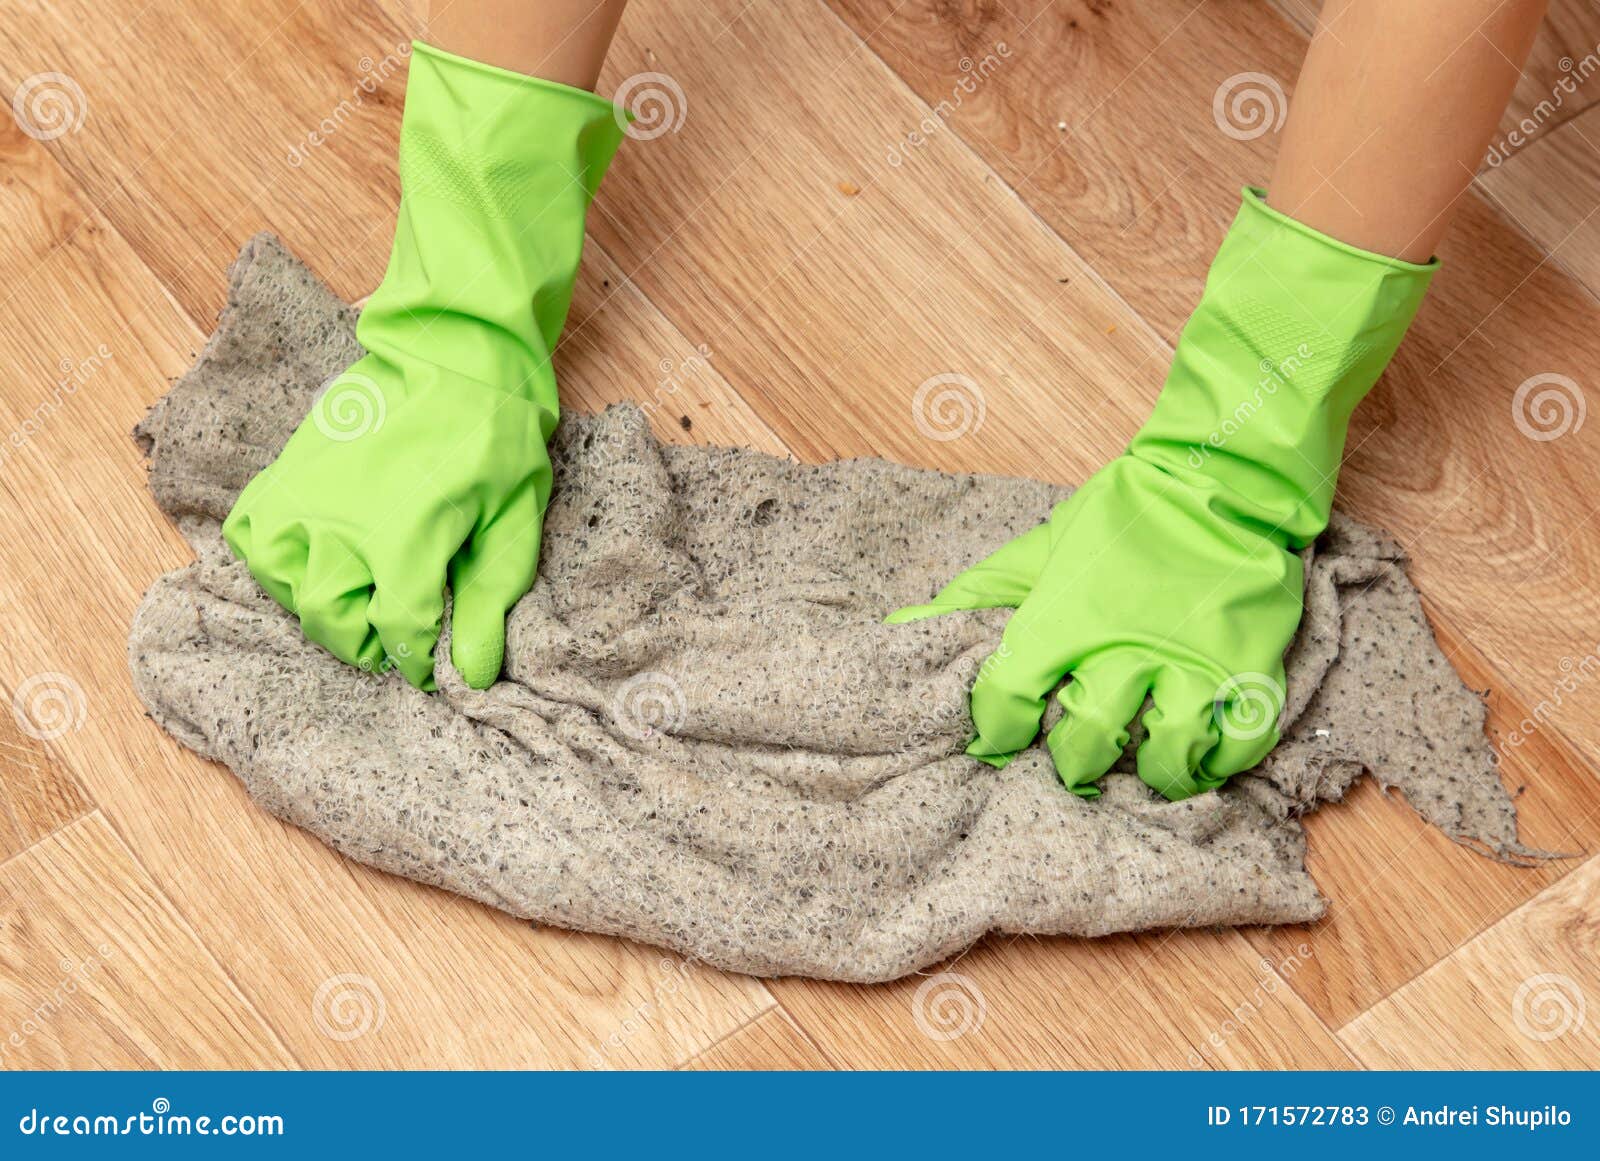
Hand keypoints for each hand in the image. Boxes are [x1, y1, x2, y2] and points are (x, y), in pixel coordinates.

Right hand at [221, 42, 623, 689]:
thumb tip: (473, 673)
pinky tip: (312, 560)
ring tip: (356, 597)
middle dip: (364, 642)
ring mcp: (306, 494)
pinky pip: (251, 533)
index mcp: (406, 538)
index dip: (414, 659)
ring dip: (317, 605)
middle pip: (330, 620)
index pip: (397, 632)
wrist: (456, 352)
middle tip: (394, 635)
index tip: (429, 666)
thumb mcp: (513, 518)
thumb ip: (490, 598)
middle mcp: (342, 522)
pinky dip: (272, 558)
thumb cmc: (496, 434)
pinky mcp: (288, 470)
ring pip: (284, 584)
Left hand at [887, 454, 1299, 797]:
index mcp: (1066, 616)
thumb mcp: (1041, 551)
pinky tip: (1199, 755)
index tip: (999, 740)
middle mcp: (1128, 646)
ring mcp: (1195, 661)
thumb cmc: (1121, 517)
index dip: (996, 730)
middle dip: (1074, 763)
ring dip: (1150, 773)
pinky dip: (1218, 762)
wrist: (1221, 477)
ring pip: (1168, 755)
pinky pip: (1238, 743)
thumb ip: (976, 598)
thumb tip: (899, 628)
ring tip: (1140, 766)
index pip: (1010, 697)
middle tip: (1074, 762)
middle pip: (1089, 740)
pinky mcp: (1251, 668)